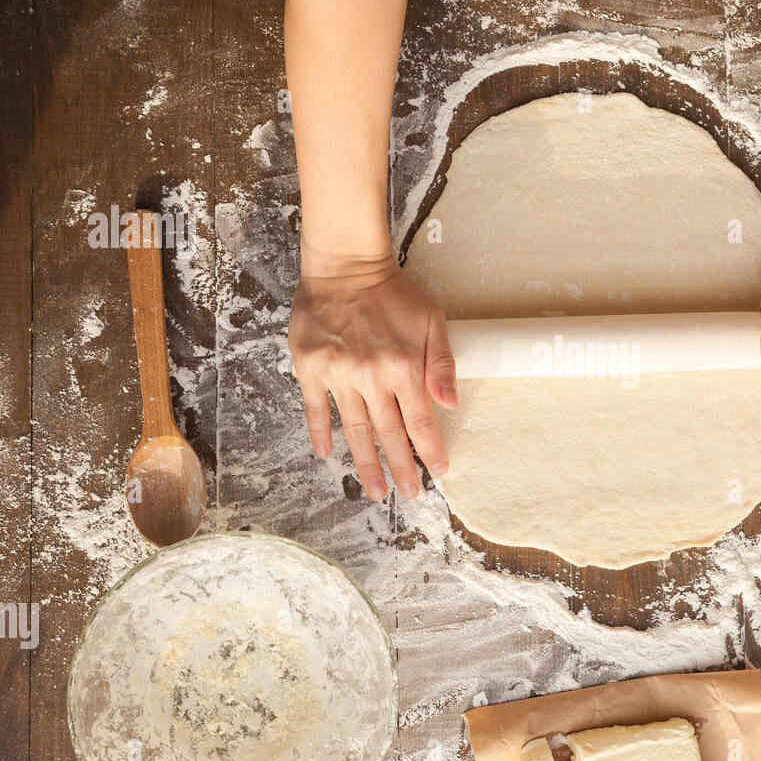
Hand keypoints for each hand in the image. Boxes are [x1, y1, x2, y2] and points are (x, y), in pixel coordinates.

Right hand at [289, 249, 457, 500]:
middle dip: (400, 468)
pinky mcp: (310, 368)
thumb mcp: (432, 320)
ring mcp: (337, 375)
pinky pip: (316, 409)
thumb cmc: (394, 294)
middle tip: (409, 495)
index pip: (420, 420)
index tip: (439, 471)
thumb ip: (441, 364)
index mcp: (402, 367)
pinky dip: (320, 433)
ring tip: (373, 490)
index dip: (430, 449)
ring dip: (365, 462)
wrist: (345, 266)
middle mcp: (370, 377)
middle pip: (388, 433)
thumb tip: (450, 405)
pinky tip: (328, 454)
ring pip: (354, 429)